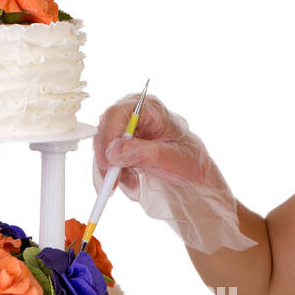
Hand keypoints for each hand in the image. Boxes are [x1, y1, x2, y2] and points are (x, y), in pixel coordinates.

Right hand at [91, 93, 256, 252]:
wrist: (192, 176)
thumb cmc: (190, 163)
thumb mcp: (174, 160)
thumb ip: (146, 154)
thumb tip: (115, 151)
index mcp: (151, 109)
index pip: (118, 114)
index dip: (109, 137)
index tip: (110, 161)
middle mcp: (133, 115)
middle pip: (104, 131)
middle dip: (107, 159)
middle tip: (114, 181)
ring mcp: (124, 132)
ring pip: (102, 149)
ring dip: (111, 171)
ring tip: (133, 184)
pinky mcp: (119, 147)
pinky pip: (105, 161)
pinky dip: (113, 176)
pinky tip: (131, 183)